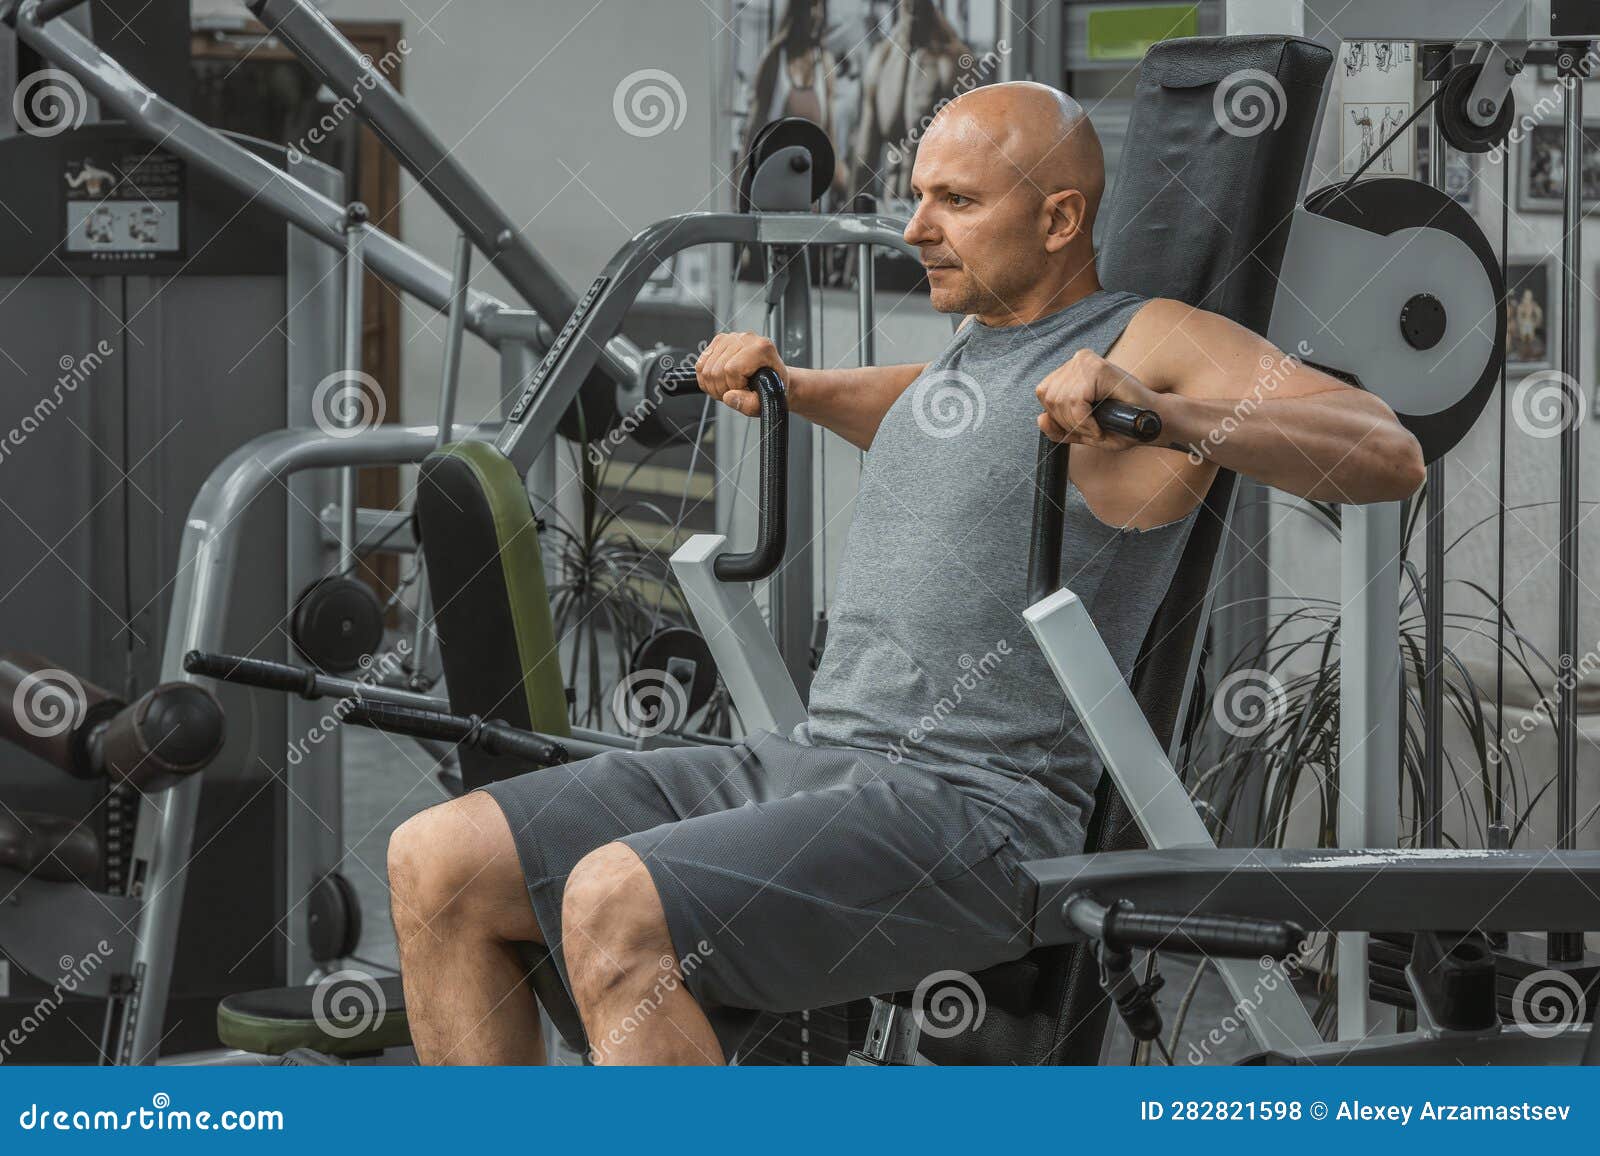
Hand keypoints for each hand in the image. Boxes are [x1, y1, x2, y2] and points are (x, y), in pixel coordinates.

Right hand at [694, 332, 787, 417]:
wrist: (772, 376)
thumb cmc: (771, 386)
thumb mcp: (767, 401)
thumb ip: (750, 403)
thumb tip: (728, 397)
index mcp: (761, 348)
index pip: (732, 369)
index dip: (733, 386)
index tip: (743, 391)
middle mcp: (746, 339)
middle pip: (716, 370)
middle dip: (721, 389)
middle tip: (734, 393)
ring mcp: (731, 338)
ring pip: (705, 368)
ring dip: (713, 386)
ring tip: (728, 388)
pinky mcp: (719, 341)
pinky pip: (700, 364)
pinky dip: (705, 379)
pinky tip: (719, 382)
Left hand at [1035, 349, 1162, 450]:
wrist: (1154, 422)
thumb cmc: (1122, 425)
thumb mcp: (1083, 431)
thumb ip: (1059, 428)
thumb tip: (1040, 419)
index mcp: (1071, 370)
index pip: (1044, 394)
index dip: (1058, 417)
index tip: (1081, 427)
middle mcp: (1077, 360)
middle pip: (1049, 398)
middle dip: (1068, 423)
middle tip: (1092, 430)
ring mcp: (1087, 361)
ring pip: (1061, 401)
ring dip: (1078, 425)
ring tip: (1098, 429)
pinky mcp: (1098, 368)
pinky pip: (1076, 402)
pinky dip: (1085, 422)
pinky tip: (1101, 425)